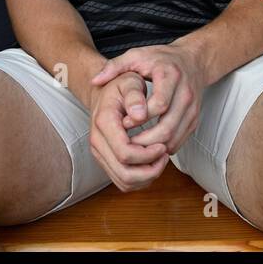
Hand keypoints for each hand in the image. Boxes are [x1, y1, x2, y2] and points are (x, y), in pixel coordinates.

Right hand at [87, 72, 169, 191]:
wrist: (106, 92)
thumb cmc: (121, 86)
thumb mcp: (129, 82)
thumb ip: (134, 96)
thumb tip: (140, 115)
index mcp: (103, 123)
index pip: (125, 152)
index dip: (147, 154)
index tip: (162, 144)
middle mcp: (97, 141)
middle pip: (124, 173)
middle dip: (150, 169)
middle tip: (164, 154)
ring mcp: (100, 153)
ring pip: (125, 181)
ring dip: (147, 176)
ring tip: (161, 158)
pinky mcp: (106, 160)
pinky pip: (124, 181)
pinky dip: (142, 178)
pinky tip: (153, 162)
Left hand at [92, 43, 206, 155]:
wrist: (192, 61)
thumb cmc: (161, 59)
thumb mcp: (136, 55)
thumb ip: (115, 66)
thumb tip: (95, 81)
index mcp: (170, 76)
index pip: (159, 104)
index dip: (140, 117)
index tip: (123, 122)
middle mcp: (185, 94)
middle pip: (168, 127)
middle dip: (145, 140)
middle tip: (126, 144)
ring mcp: (192, 109)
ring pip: (174, 138)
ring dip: (153, 148)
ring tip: (134, 148)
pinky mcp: (194, 120)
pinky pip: (180, 141)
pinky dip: (163, 148)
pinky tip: (148, 146)